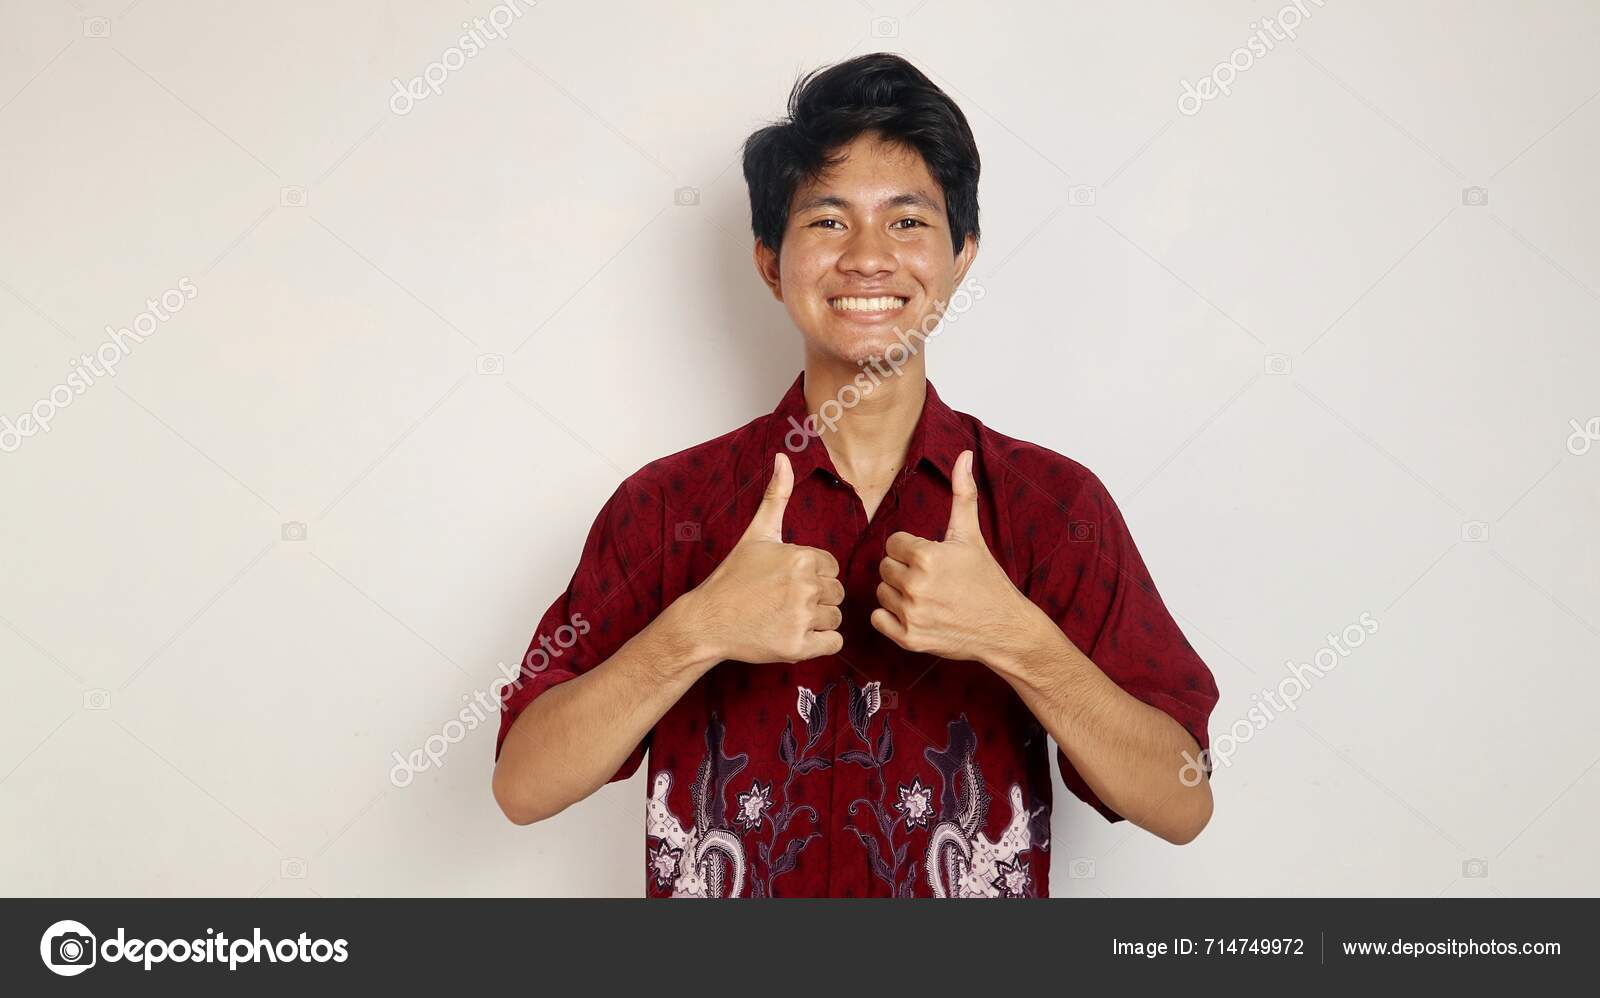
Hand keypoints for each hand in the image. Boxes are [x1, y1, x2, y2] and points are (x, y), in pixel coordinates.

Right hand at [688, 453, 845, 663]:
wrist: (707, 620)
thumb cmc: (733, 577)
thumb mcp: (757, 534)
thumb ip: (776, 495)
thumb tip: (783, 456)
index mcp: (801, 557)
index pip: (830, 567)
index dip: (811, 575)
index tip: (785, 581)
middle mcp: (805, 586)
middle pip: (836, 592)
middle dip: (816, 598)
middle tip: (783, 601)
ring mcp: (802, 618)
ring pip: (835, 617)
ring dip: (817, 620)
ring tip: (785, 617)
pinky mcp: (798, 647)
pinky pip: (833, 643)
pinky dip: (819, 642)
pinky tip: (793, 634)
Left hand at [871, 450, 1034, 661]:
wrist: (1004, 627)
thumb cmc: (987, 580)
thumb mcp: (971, 535)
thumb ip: (963, 493)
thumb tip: (964, 454)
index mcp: (927, 556)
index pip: (893, 543)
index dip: (912, 549)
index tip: (933, 559)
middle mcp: (915, 586)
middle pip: (885, 567)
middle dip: (904, 570)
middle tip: (932, 579)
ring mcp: (911, 615)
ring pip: (882, 592)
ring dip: (898, 594)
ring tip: (927, 596)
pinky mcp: (909, 639)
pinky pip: (878, 619)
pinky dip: (891, 617)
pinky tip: (915, 613)